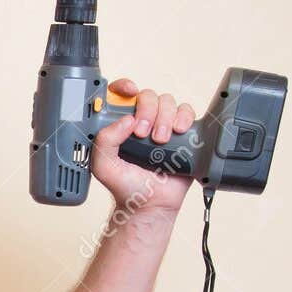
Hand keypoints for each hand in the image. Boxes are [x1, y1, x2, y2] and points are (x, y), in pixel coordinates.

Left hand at [90, 78, 196, 214]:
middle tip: (142, 132)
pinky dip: (184, 117)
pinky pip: (187, 112)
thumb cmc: (125, 186)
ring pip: (168, 102)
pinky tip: (178, 131)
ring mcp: (162, 126)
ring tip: (160, 140)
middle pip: (148, 96)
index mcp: (120, 126)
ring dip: (164, 117)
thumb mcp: (103, 165)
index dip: (124, 87)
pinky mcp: (183, 134)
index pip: (121, 96)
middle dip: (147, 110)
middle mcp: (142, 122)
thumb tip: (126, 119)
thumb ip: (105, 141)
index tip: (128, 90)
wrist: (150, 205)